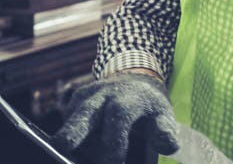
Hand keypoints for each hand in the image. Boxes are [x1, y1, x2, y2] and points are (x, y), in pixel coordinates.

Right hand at [51, 70, 178, 163]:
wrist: (133, 77)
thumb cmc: (148, 104)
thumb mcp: (162, 114)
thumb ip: (165, 130)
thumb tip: (169, 146)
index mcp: (127, 98)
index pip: (118, 116)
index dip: (114, 140)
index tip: (114, 161)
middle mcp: (102, 95)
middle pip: (83, 114)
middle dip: (71, 135)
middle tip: (63, 151)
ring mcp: (84, 97)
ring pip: (71, 122)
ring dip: (75, 144)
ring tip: (87, 155)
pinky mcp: (72, 103)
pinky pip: (67, 124)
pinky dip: (75, 142)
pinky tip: (89, 149)